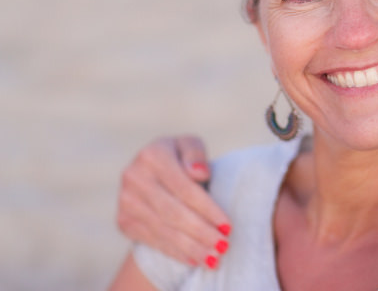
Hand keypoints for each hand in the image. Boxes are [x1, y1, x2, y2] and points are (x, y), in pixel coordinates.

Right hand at [116, 136, 230, 266]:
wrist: (149, 171)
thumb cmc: (180, 158)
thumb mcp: (190, 145)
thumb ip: (196, 154)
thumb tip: (199, 173)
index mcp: (152, 155)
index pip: (185, 188)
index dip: (207, 209)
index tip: (227, 225)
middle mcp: (134, 177)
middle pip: (173, 212)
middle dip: (201, 232)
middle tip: (224, 246)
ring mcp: (125, 201)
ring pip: (163, 230)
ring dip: (191, 247)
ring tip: (213, 258)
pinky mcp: (123, 221)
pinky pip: (153, 240)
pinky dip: (175, 252)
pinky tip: (194, 259)